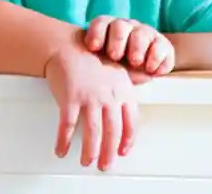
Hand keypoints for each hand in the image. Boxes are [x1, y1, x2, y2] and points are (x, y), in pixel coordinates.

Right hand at [43, 45, 139, 170]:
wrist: (67, 46)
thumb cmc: (91, 56)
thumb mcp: (119, 67)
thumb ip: (133, 78)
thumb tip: (149, 79)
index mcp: (123, 90)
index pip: (131, 122)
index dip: (127, 140)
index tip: (123, 151)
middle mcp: (108, 96)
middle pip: (112, 132)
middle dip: (109, 152)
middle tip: (104, 165)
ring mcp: (89, 98)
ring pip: (93, 132)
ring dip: (90, 151)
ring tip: (87, 161)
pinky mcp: (70, 98)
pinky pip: (67, 126)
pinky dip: (63, 141)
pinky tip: (61, 149)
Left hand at [85, 16, 175, 83]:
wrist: (139, 73)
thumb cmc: (112, 71)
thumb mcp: (99, 68)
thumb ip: (89, 66)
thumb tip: (70, 73)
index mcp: (108, 30)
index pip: (100, 23)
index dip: (96, 33)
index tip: (93, 47)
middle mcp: (127, 28)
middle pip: (120, 26)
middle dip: (117, 40)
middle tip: (115, 56)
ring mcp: (145, 34)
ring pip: (141, 33)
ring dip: (138, 47)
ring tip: (135, 62)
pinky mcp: (162, 45)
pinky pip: (162, 45)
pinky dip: (157, 57)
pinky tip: (151, 69)